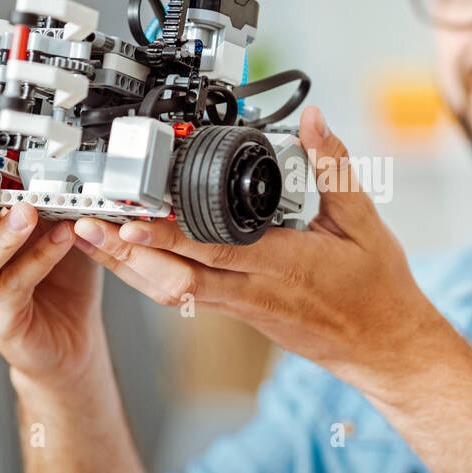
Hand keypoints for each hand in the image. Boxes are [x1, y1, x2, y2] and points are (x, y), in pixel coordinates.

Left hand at [69, 106, 452, 389]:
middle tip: (87, 226)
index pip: (216, 250)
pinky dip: (154, 277)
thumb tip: (314, 123)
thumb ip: (334, 168)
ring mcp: (245, 307)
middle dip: (127, 253)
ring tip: (91, 239)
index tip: (130, 218)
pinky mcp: (242, 313)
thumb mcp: (366, 223)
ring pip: (174, 291)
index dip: (168, 236)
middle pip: (177, 276)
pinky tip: (131, 258)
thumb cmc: (378, 292)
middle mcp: (256, 292)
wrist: (384, 349)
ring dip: (130, 267)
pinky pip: (188, 296)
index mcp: (287, 265)